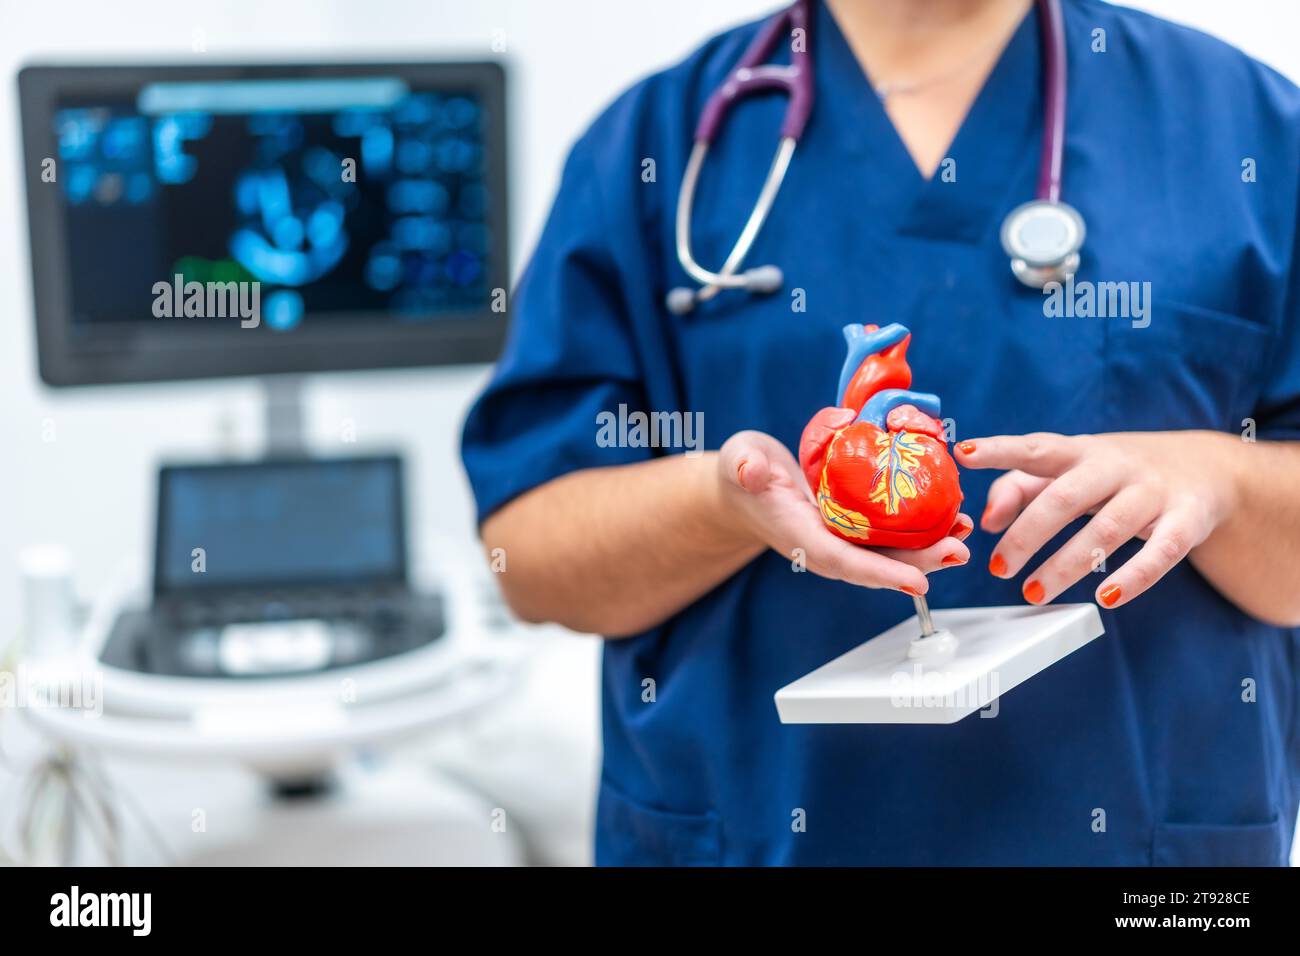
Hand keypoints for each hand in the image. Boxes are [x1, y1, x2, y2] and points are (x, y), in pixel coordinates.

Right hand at [718, 430, 973, 594]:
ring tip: (965, 531)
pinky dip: (922, 527)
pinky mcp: (854, 525)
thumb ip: (744, 467)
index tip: (918, 582)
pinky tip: (951, 515)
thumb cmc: (742, 470)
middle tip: (959, 549)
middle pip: (876, 563)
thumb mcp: (738, 460)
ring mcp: (841, 537)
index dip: (880, 573)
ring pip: (889, 551)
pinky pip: (890, 532)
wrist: (746, 483)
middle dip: (920, 562)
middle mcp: (825, 544)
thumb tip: (751, 473)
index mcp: (798, 535)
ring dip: (929, 547)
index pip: (841, 560)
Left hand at [955, 431, 1240, 609]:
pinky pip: (1161, 553)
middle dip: (1027, 534)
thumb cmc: (1115, 474)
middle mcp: (1115, 466)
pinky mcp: (1186, 520)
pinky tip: (1105, 599)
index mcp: (1079, 451)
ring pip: (1106, 529)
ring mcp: (1153, 491)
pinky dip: (1133, 578)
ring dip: (1066, 564)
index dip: (999, 450)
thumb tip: (985, 521)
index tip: (963, 453)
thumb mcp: (1068, 471)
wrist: (1206, 467)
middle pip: (1065, 497)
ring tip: (1034, 592)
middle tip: (998, 568)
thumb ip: (1018, 487)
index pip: (1035, 448)